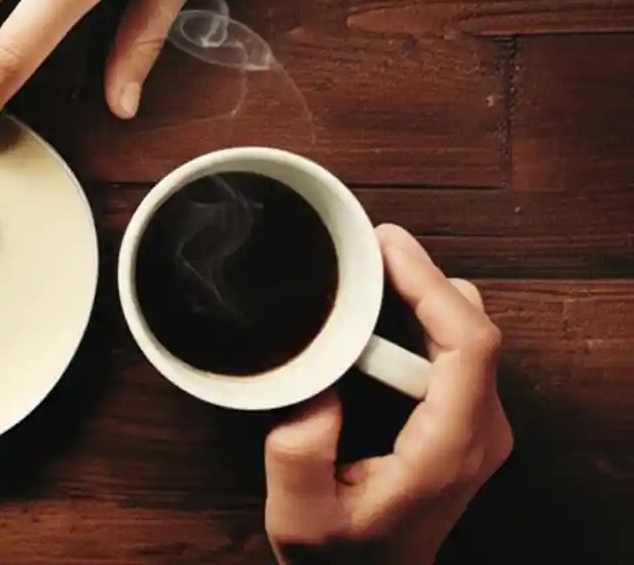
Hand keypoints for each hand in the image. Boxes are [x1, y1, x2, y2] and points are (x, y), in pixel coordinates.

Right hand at [264, 225, 513, 564]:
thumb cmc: (339, 557)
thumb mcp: (300, 516)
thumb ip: (299, 454)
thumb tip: (313, 387)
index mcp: (448, 450)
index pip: (470, 346)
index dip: (430, 284)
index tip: (387, 247)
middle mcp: (479, 434)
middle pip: (474, 326)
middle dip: (422, 276)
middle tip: (367, 245)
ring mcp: (477, 427)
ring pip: (469, 332)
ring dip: (423, 292)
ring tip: (370, 267)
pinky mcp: (464, 422)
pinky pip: (457, 350)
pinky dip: (422, 315)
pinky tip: (381, 306)